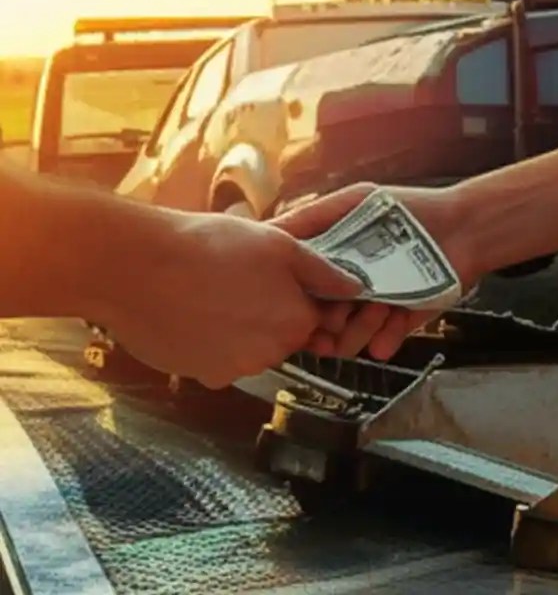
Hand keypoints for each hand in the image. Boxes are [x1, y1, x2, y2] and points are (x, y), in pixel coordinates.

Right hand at [102, 212, 364, 388]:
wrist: (137, 268)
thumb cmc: (211, 247)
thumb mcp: (281, 245)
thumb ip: (324, 272)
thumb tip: (356, 289)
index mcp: (296, 323)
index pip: (315, 318)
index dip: (297, 296)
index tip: (272, 278)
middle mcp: (271, 355)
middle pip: (282, 337)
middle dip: (268, 313)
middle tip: (238, 281)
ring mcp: (234, 371)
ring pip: (249, 349)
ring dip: (239, 328)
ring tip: (210, 293)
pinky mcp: (201, 376)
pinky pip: (217, 360)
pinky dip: (210, 342)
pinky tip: (192, 312)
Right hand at [270, 182, 475, 361]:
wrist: (464, 228)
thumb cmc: (409, 210)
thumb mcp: (354, 202)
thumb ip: (312, 217)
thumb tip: (270, 232)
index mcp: (327, 264)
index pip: (296, 291)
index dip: (294, 299)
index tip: (298, 301)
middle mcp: (345, 290)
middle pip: (317, 323)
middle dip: (326, 321)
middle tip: (343, 309)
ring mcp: (371, 309)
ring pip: (346, 341)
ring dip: (358, 329)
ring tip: (380, 308)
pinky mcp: (400, 323)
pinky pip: (381, 344)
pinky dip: (383, 339)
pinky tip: (389, 326)